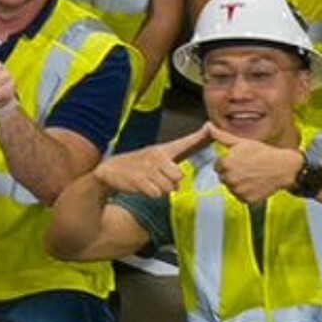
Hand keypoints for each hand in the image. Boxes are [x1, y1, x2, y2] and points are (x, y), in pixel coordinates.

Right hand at [96, 124, 211, 198]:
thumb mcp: (160, 154)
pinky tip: (144, 186)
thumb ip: (181, 152)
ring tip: (151, 182)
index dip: (198, 137)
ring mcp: (147, 169)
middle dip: (173, 182)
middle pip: (179, 176)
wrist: (112, 170)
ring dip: (162, 189)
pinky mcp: (140, 181)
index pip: (184, 143)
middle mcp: (157, 157)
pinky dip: (152, 194)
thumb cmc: (141, 164)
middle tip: (161, 178)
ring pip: (168, 187)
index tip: (210, 127)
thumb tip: (200, 141)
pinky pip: (157, 194)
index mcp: (163, 150)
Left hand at [208, 126, 303, 202]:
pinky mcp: (246, 199)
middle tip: (248, 168)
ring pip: (231, 188)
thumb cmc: (263, 152)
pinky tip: (255, 183)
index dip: (228, 162)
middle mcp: (229, 178)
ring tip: (252, 175)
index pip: (217, 166)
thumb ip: (222, 136)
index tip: (240, 160)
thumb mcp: (242, 142)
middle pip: (223, 178)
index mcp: (225, 163)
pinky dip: (246, 192)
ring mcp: (237, 190)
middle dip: (232, 173)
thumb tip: (208, 126)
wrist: (283, 167)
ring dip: (239, 183)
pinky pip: (240, 196)